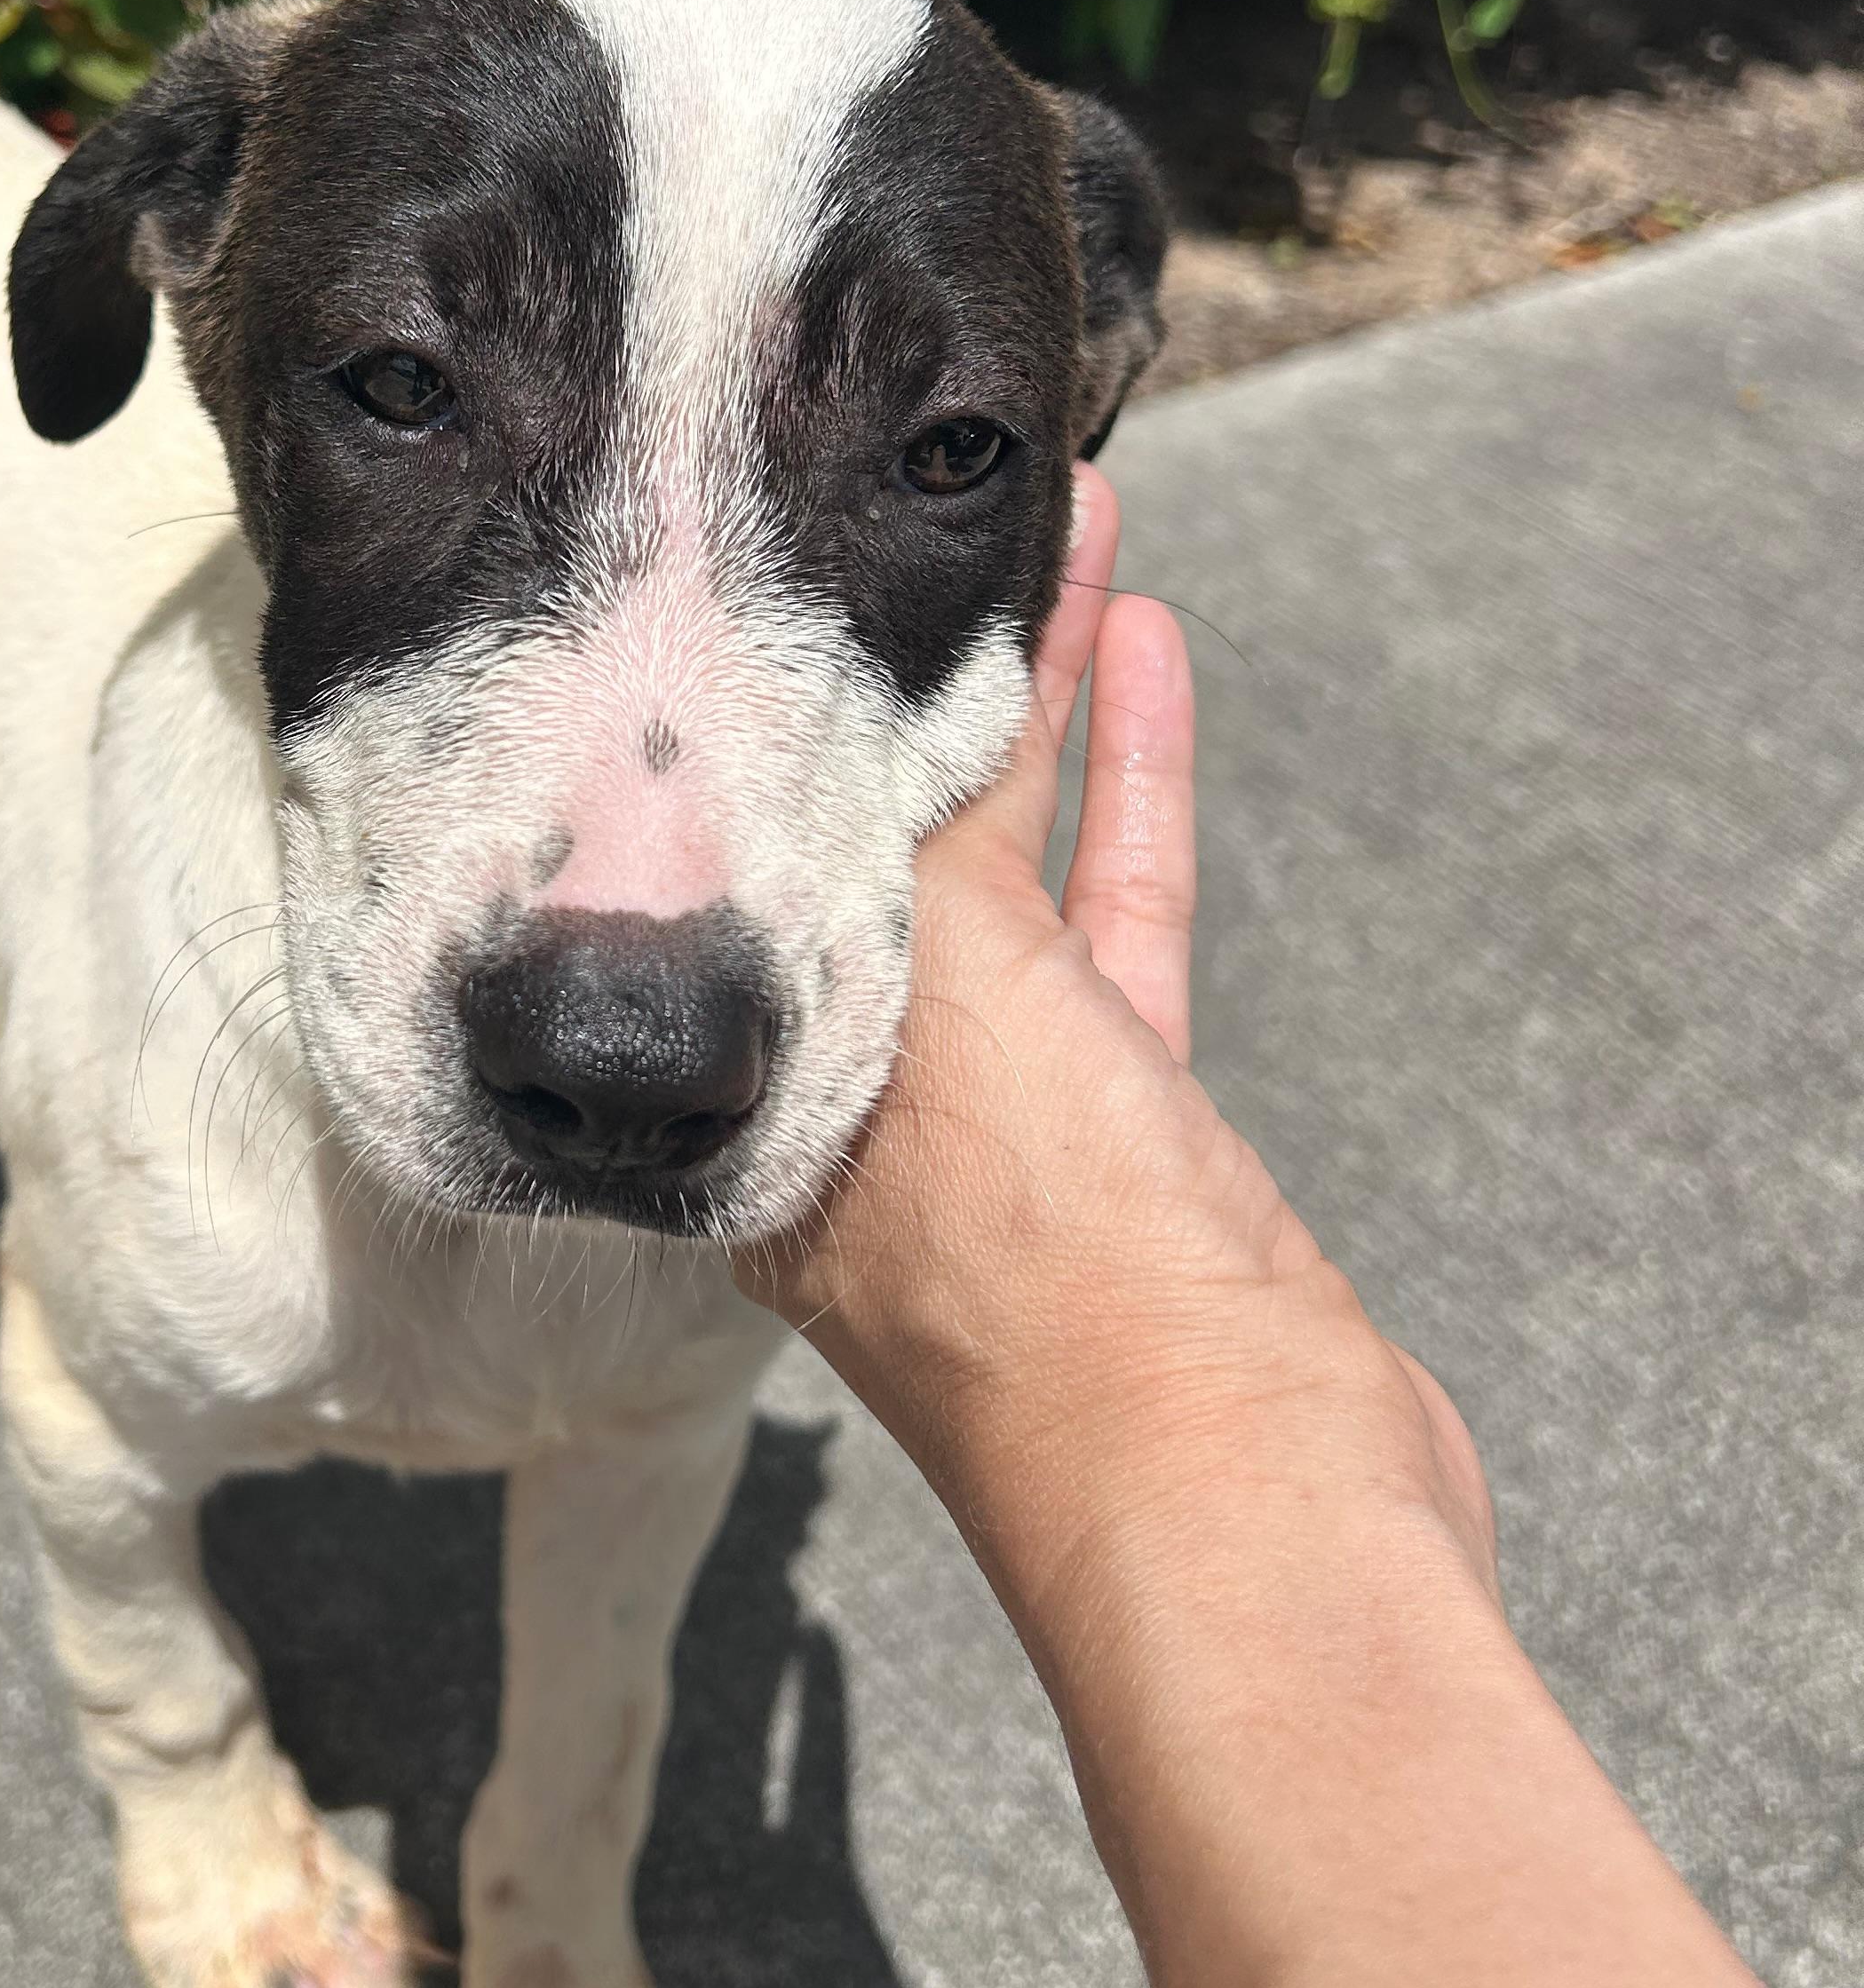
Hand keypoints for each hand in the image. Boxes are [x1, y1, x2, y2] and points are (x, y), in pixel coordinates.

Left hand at [743, 465, 1492, 1657]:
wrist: (1242, 1484)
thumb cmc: (1043, 1262)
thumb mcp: (932, 1005)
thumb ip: (900, 846)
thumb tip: (866, 711)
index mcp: (746, 1088)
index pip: (753, 835)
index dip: (784, 683)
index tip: (795, 542)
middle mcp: (847, 1095)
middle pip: (869, 834)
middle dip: (906, 671)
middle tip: (929, 503)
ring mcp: (998, 1117)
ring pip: (999, 861)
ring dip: (1032, 701)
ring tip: (1057, 534)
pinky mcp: (1129, 1134)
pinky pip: (1110, 921)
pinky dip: (1125, 794)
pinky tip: (1147, 659)